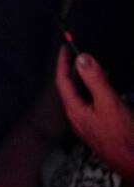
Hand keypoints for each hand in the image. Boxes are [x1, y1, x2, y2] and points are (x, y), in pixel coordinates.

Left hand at [55, 48, 133, 178]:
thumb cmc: (123, 138)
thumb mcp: (109, 103)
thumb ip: (95, 80)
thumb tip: (82, 59)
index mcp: (75, 110)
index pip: (62, 81)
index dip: (63, 62)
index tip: (65, 47)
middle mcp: (77, 117)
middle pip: (71, 87)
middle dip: (77, 70)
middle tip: (86, 55)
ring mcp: (87, 123)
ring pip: (83, 96)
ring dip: (89, 81)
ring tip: (101, 70)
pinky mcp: (98, 127)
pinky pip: (92, 104)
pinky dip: (97, 92)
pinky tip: (109, 90)